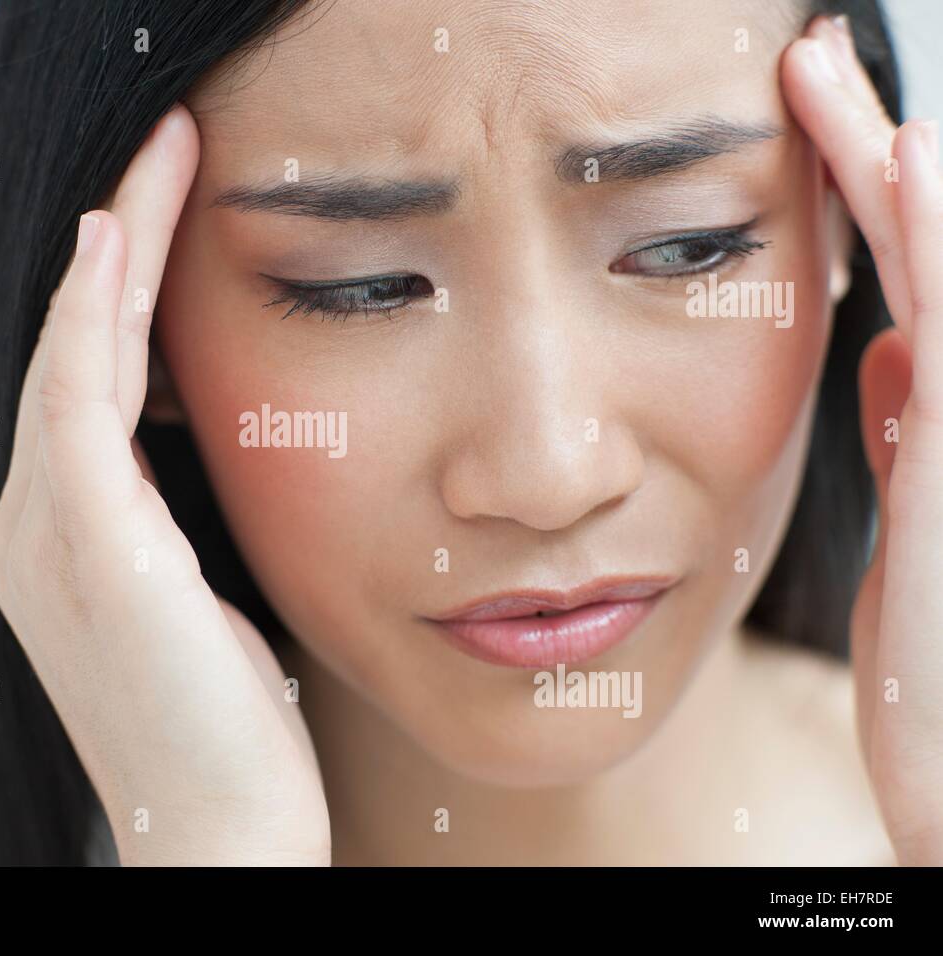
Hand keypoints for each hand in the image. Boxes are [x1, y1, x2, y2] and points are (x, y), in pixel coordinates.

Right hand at [0, 105, 329, 865]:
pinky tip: (118, 237)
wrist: (222, 832)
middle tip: (166, 151)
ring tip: (159, 161)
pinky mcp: (89, 547)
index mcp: (63, 542)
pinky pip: (80, 398)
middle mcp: (31, 531)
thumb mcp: (203, 598)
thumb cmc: (230, 725)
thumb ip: (180, 519)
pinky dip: (92, 313)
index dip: (119, 294)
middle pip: (74, 353)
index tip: (163, 212)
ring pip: (73, 356)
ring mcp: (46, 538)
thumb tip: (216, 443)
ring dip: (115, 252)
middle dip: (119, 246)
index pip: (91, 386)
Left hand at [782, 15, 942, 863]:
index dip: (864, 191)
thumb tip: (884, 349)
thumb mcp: (914, 535)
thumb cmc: (942, 677)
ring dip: (901, 168)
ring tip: (834, 76)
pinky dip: (941, 243)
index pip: (908, 278)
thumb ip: (912, 433)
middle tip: (806, 62)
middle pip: (929, 250)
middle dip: (868, 151)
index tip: (808, 124)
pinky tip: (913, 163)